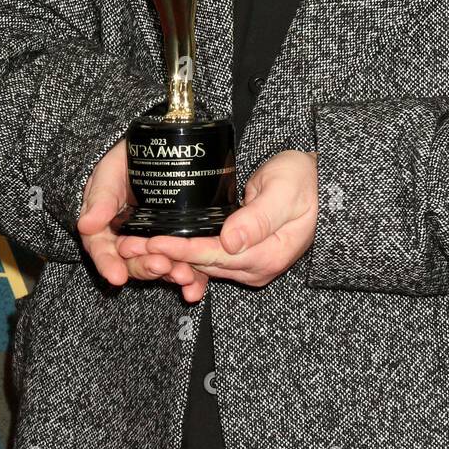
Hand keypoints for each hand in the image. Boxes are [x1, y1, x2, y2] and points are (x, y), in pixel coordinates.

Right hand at [77, 139, 207, 299]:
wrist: (147, 155)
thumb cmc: (120, 166)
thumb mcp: (107, 177)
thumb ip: (100, 200)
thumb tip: (86, 224)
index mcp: (105, 232)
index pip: (103, 251)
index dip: (108, 265)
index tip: (117, 276)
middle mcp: (127, 244)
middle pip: (132, 263)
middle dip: (145, 268)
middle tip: (161, 266)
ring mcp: (151, 245)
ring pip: (157, 265)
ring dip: (170, 273)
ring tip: (184, 274)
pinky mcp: (174, 245)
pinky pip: (180, 262)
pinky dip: (190, 276)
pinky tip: (196, 284)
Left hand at [142, 149, 318, 298]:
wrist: (320, 183)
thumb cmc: (305, 181)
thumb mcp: (284, 191)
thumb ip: (258, 217)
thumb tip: (231, 241)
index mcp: (267, 256)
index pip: (214, 256)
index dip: (181, 251)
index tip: (152, 242)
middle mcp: (256, 267)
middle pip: (202, 265)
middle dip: (164, 256)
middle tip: (128, 246)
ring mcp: (249, 265)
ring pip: (201, 265)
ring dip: (167, 257)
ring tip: (133, 247)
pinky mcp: (242, 256)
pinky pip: (207, 259)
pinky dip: (182, 254)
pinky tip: (158, 247)